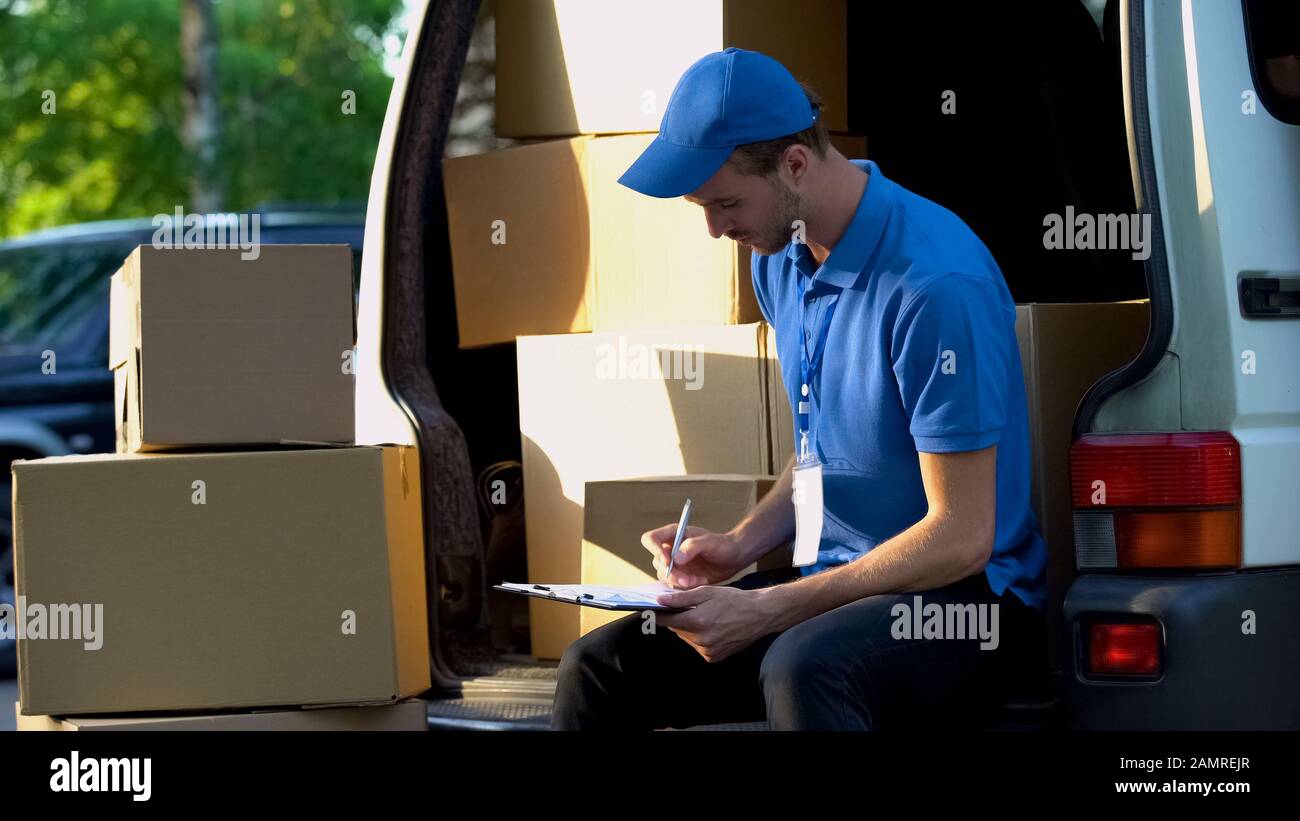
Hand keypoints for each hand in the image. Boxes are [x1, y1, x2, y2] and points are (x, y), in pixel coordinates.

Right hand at [641, 524, 748, 588]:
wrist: (733, 558)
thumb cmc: (722, 544)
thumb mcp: (710, 542)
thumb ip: (693, 546)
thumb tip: (676, 558)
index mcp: (673, 534)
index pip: (651, 539)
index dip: (655, 550)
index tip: (668, 561)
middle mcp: (670, 549)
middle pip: (657, 562)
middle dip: (671, 573)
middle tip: (687, 579)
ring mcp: (674, 564)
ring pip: (665, 576)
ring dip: (679, 582)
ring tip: (698, 580)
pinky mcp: (681, 576)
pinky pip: (675, 585)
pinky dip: (686, 586)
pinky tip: (701, 581)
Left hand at [654, 586, 774, 662]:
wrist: (760, 615)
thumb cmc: (734, 600)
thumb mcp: (707, 592)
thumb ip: (681, 598)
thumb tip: (660, 601)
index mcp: (697, 621)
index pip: (667, 621)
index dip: (658, 615)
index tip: (650, 611)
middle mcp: (701, 639)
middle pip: (677, 629)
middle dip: (679, 619)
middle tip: (690, 609)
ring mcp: (708, 651)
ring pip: (687, 638)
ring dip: (690, 629)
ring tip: (706, 617)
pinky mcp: (714, 657)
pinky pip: (698, 647)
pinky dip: (700, 638)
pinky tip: (713, 628)